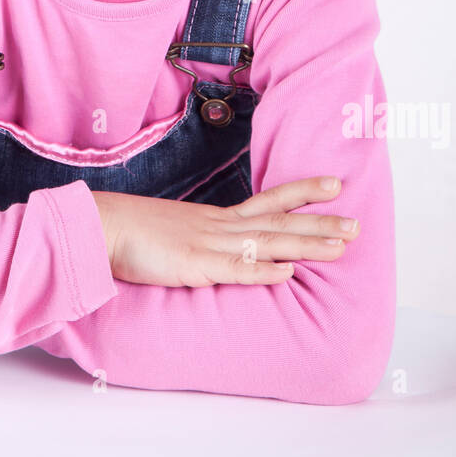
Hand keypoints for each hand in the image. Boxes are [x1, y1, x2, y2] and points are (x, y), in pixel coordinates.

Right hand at [90, 176, 358, 286]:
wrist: (98, 226)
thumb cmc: (130, 231)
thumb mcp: (173, 232)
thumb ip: (199, 240)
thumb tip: (219, 250)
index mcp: (213, 219)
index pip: (266, 202)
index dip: (301, 193)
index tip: (333, 184)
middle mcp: (217, 227)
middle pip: (277, 221)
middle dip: (319, 222)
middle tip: (357, 221)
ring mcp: (206, 244)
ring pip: (266, 241)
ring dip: (306, 243)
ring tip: (342, 245)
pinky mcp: (192, 265)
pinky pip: (232, 268)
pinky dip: (261, 269)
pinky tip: (287, 272)